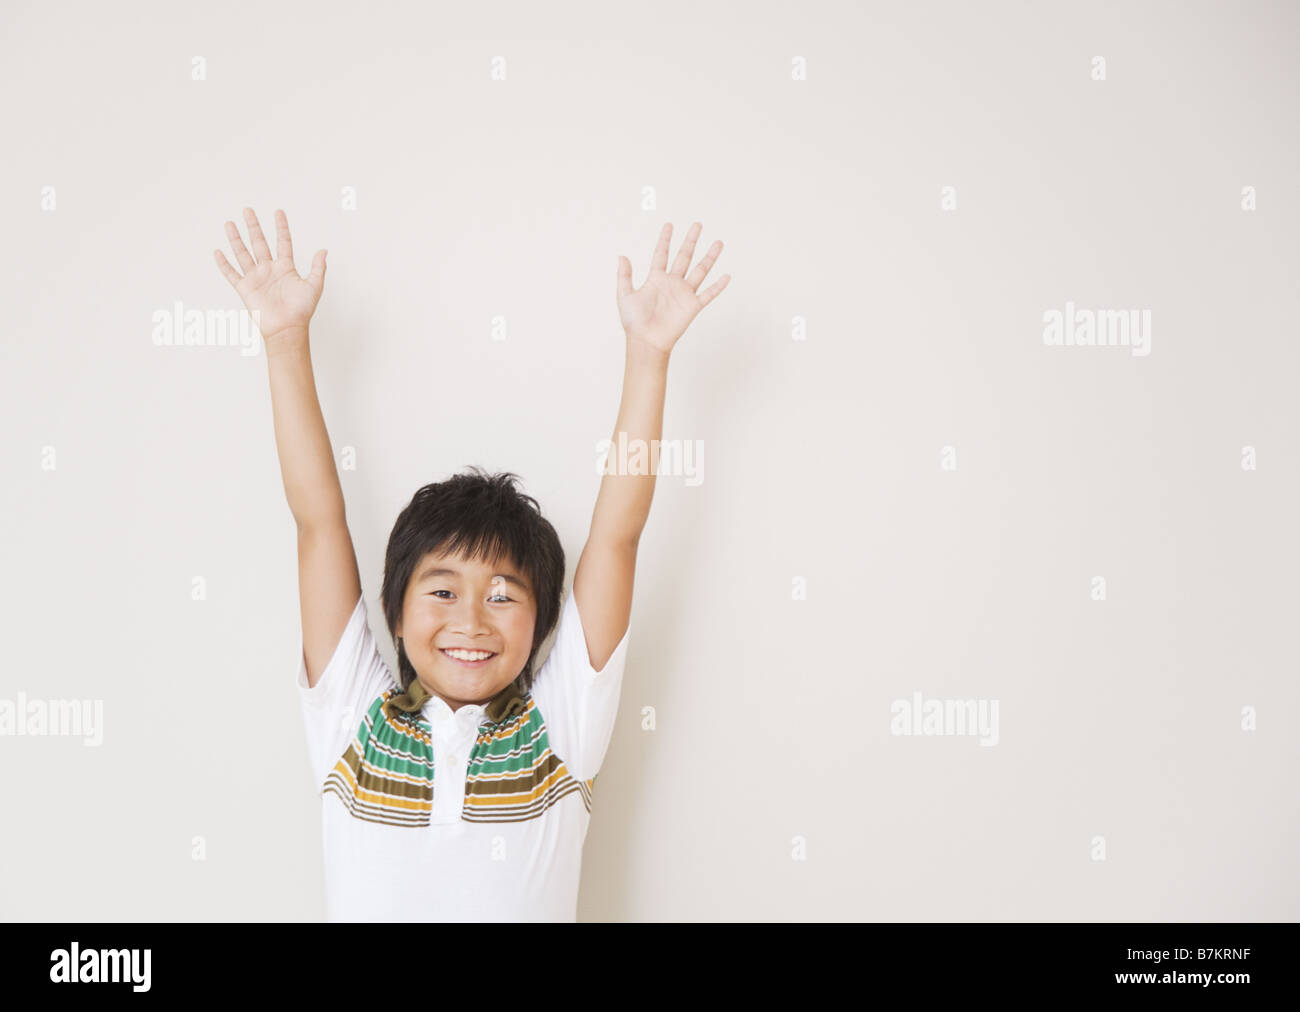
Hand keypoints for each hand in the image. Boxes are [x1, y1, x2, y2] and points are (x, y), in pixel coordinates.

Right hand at [213, 208, 325, 343]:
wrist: (287, 328)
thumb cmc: (302, 310)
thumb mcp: (314, 286)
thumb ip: (318, 267)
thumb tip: (324, 250)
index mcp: (285, 268)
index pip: (283, 242)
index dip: (281, 227)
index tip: (278, 212)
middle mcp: (269, 270)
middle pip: (259, 243)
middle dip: (253, 226)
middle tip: (247, 210)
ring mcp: (256, 278)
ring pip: (243, 253)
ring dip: (235, 239)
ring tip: (230, 223)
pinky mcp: (245, 288)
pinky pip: (231, 273)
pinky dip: (224, 264)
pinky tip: (217, 252)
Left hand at [616, 222, 729, 356]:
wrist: (646, 342)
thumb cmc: (634, 322)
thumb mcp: (624, 296)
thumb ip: (624, 276)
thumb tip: (622, 256)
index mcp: (656, 279)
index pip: (662, 254)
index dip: (665, 240)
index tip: (669, 225)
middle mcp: (672, 283)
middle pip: (684, 256)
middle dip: (691, 240)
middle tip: (698, 225)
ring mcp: (684, 294)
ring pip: (700, 271)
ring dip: (710, 257)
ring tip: (718, 243)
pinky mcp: (692, 306)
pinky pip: (708, 294)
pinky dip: (718, 286)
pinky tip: (727, 276)